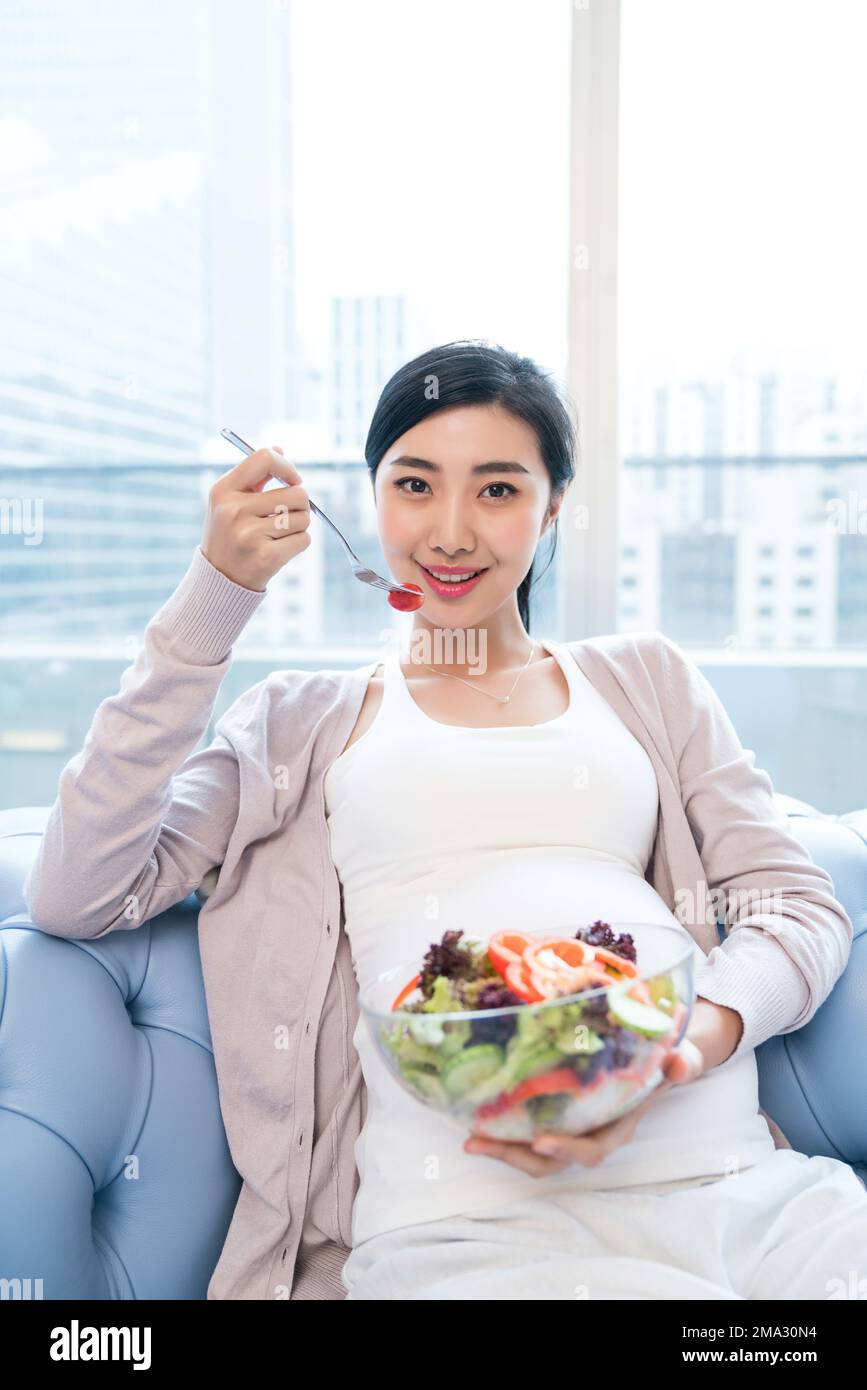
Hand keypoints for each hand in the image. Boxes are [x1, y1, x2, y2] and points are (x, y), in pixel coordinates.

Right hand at [201, 443, 311, 591]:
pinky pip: (304, 539)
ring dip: (299, 525)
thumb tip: (279, 448)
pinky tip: (280, 548)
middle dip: (300, 503)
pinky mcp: (266, 557)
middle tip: (288, 513)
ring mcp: (249, 534)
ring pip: (303, 517)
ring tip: (279, 533)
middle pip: (296, 492)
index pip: (263, 458)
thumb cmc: (229, 534)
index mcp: (223, 490)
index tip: (292, 480)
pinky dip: (298, 543)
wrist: (219, 579)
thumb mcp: (230, 501)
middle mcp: (234, 510)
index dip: (287, 467)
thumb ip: (255, 476)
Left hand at [463, 1038, 704, 1176]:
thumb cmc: (668, 1057)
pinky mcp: (555, 1114)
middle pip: (550, 1161)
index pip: (590, 1149)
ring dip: (500, 1148)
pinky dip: (501, 1129)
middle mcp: (590, 1135)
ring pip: (532, 1153)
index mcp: (617, 1127)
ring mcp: (570, 1127)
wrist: (660, 1054)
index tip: (541, 1141)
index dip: (567, 1149)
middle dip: (514, 1155)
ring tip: (469, 1139)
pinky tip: (474, 1116)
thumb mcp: (680, 1056)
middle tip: (479, 1142)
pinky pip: (525, 1130)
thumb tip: (680, 1063)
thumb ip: (682, 1062)